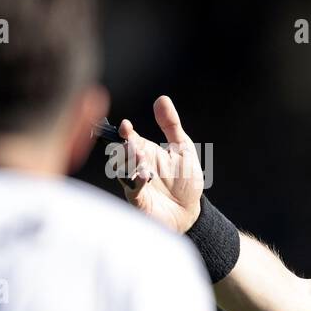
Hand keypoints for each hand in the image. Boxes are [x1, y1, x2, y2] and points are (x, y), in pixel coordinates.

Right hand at [116, 95, 203, 233]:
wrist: (190, 211)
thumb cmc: (184, 180)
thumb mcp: (182, 149)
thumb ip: (171, 125)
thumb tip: (161, 99)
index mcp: (144, 151)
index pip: (127, 138)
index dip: (124, 132)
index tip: (126, 126)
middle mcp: (136, 166)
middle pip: (120, 152)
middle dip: (125, 148)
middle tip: (134, 145)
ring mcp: (135, 183)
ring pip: (122, 170)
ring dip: (130, 163)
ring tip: (141, 157)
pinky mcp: (139, 201)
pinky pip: (132, 189)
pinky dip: (136, 181)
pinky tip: (144, 176)